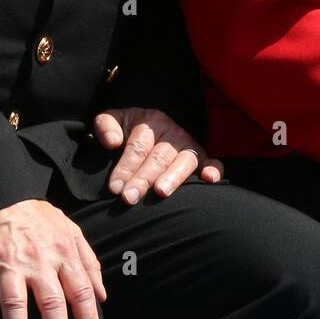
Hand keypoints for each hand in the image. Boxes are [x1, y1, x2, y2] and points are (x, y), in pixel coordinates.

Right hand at [0, 200, 106, 318]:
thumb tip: (102, 295)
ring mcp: (7, 265)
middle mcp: (36, 261)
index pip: (80, 290)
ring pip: (14, 304)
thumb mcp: (70, 231)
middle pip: (50, 302)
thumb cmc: (37, 218)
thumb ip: (88, 262)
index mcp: (61, 252)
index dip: (87, 318)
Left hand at [93, 106, 223, 203]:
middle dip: (143, 178)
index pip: (138, 147)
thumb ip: (105, 126)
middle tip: (129, 197)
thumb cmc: (129, 130)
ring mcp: (190, 146)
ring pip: (184, 161)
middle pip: (159, 157)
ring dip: (173, 177)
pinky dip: (214, 170)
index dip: (126, 166)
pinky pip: (213, 162)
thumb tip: (112, 142)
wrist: (152, 129)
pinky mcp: (202, 159)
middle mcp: (173, 133)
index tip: (115, 187)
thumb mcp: (115, 120)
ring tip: (161, 192)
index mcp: (151, 122)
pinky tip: (209, 179)